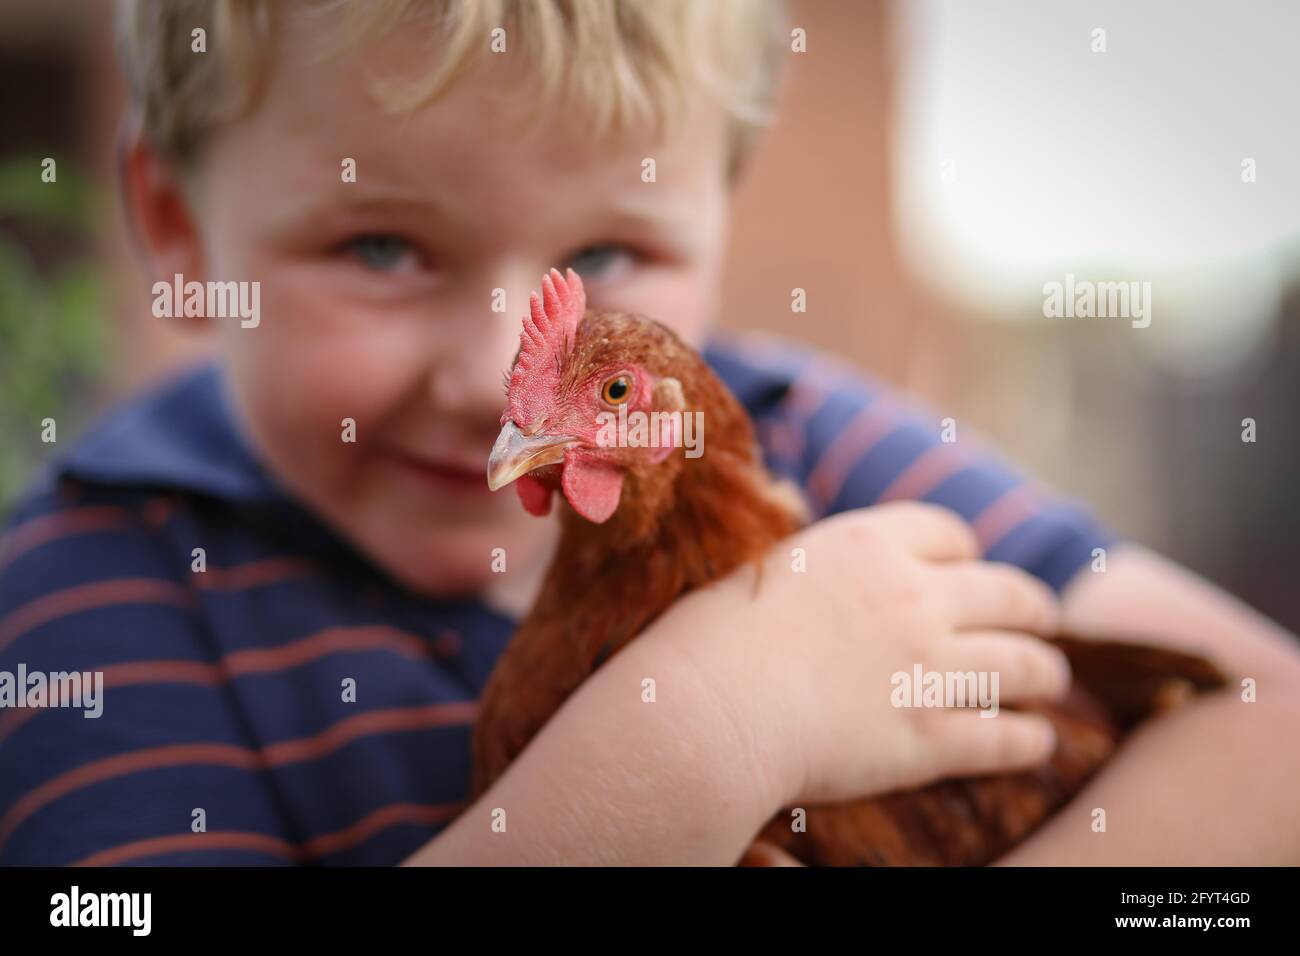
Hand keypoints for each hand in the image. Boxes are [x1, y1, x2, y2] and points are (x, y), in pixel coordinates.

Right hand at [655, 502, 1070, 809]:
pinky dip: (1028, 740)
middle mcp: (912, 597)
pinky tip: (1036, 743)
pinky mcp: (930, 738)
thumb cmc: (709, 642)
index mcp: (866, 546)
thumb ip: (809, 562)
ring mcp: (928, 667)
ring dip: (1045, 672)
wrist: (707, 713)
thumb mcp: (761, 571)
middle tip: (1040, 620)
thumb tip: (803, 530)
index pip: (948, 534)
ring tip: (1049, 681)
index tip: (970, 568)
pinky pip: (1006, 737)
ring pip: (1024, 664)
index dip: (966, 553)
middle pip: (1007, 592)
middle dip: (1030, 607)